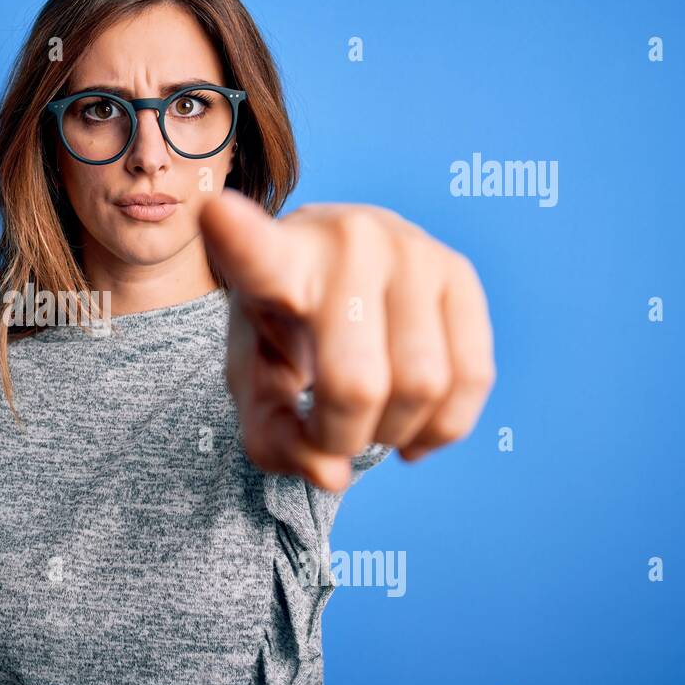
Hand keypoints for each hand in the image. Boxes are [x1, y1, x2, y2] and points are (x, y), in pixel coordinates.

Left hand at [198, 189, 495, 491]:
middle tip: (330, 433)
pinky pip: (472, 376)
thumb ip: (274, 438)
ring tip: (370, 423)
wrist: (332, 270)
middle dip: (343, 437)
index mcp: (274, 261)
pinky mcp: (460, 271)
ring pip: (423, 384)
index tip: (212, 210)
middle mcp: (345, 241)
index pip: (255, 251)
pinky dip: (443, 427)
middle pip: (357, 383)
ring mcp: (410, 248)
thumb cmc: (281, 331)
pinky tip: (411, 428)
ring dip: (394, 433)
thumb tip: (332, 475)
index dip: (238, 236)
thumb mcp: (255, 383)